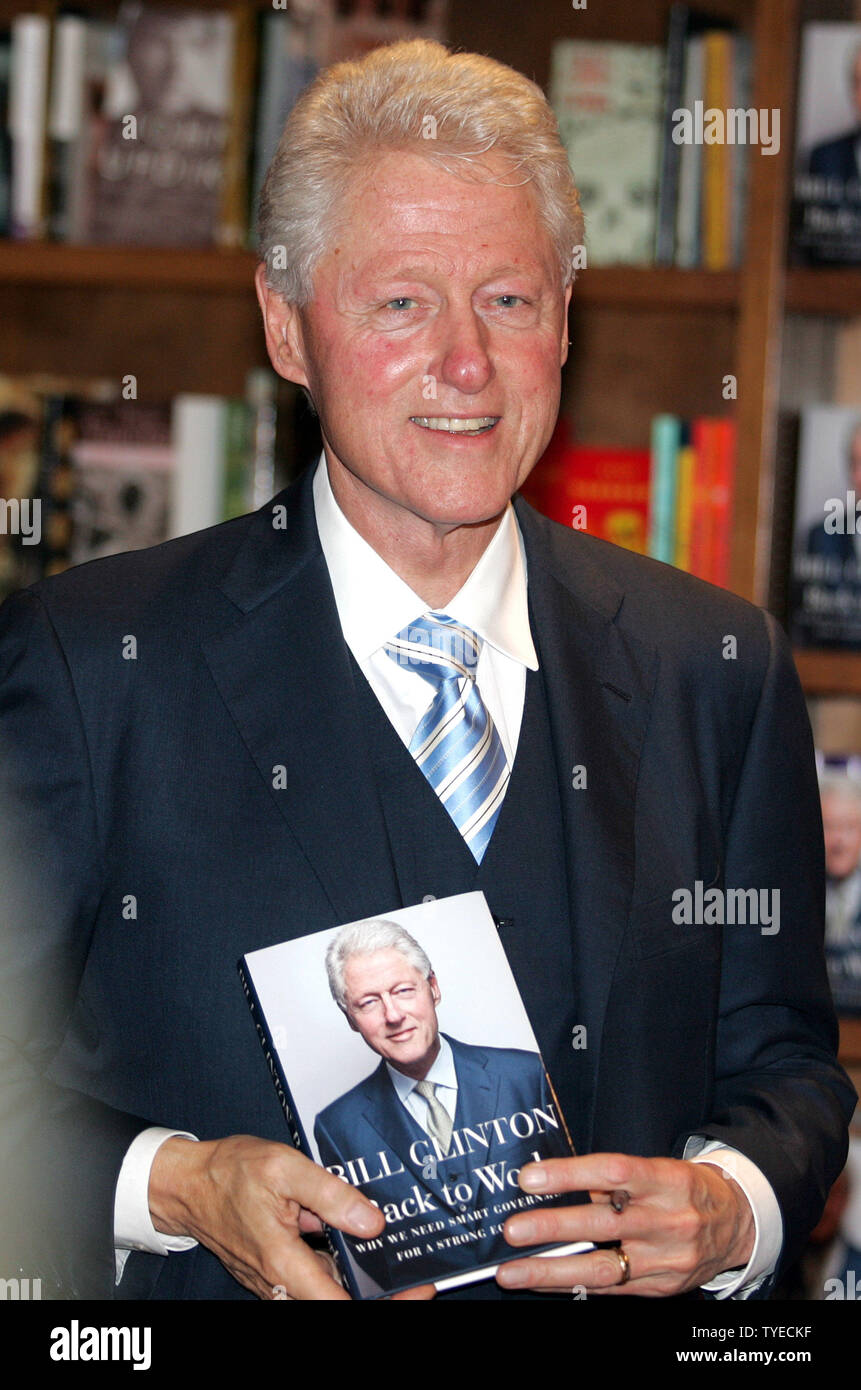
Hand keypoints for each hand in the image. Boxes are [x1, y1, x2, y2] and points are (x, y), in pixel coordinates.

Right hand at [149, 1134, 434, 1300]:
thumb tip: (371, 1223)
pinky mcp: (276, 1272)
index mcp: (282, 1262)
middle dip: (380, 1294)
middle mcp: (279, 1281)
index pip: (340, 1303)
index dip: (382, 1300)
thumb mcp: (285, 1167)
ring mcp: (276, 1280)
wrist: (188, 1184)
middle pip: (338, 1301)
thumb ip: (331, 1195)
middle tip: (416, 1278)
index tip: (414, 1289)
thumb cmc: (229, 1172)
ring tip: (397, 1261)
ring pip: (328, 1291)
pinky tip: (362, 1244)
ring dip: (362, 1282)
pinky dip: (341, 1267)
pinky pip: (315, 1277)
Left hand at [496, 1153, 754, 1295]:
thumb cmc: (684, 1189)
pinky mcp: (660, 1287)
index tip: (530, 1178)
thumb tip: (558, 1185)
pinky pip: (609, 1289)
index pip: (613, 1173)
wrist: (735, 1223)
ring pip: (603, 1267)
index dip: (570, 1174)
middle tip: (513, 1230)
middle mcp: (667, 1220)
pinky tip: (542, 1281)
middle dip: (553, 1228)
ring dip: (551, 1271)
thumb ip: (615, 1181)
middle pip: (604, 1223)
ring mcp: (664, 1259)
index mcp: (666, 1180)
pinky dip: (571, 1285)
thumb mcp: (658, 1170)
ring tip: (512, 1272)